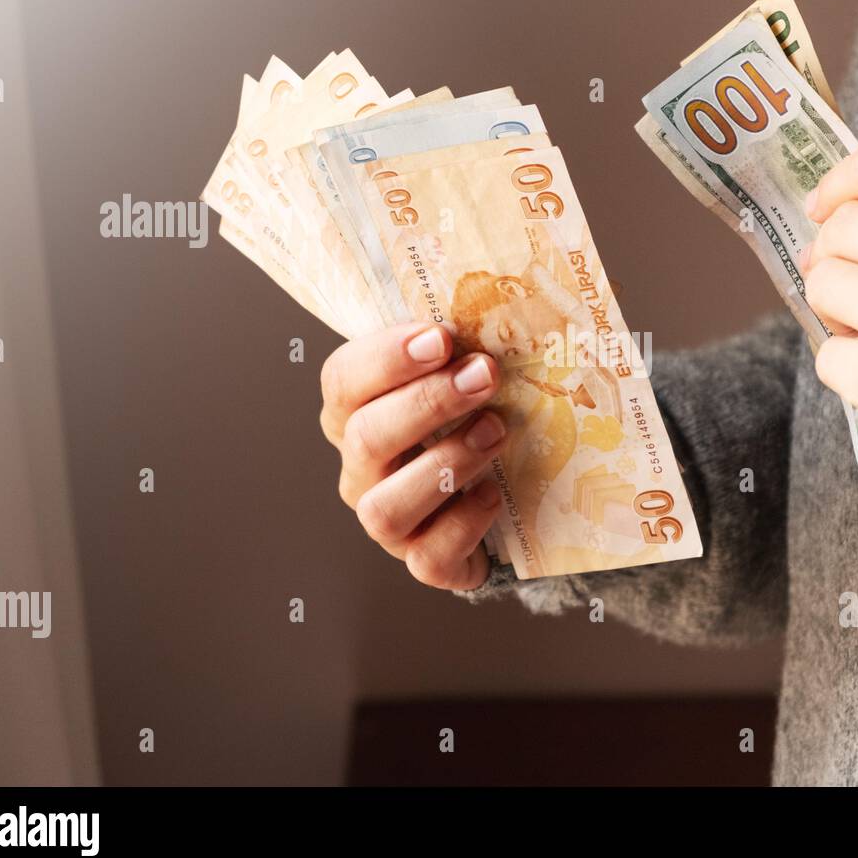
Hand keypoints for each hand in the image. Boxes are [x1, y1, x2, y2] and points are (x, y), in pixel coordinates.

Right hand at [320, 322, 503, 589]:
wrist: (499, 497)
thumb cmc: (474, 421)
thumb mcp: (464, 374)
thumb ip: (467, 341)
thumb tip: (515, 296)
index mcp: (358, 412)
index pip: (343, 379)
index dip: (387, 357)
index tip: (441, 337)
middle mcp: (362, 467)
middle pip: (366, 436)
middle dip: (428, 402)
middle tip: (484, 375)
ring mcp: (388, 520)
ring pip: (385, 506)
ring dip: (444, 464)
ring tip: (495, 433)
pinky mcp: (423, 561)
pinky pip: (429, 556)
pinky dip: (464, 524)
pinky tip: (495, 494)